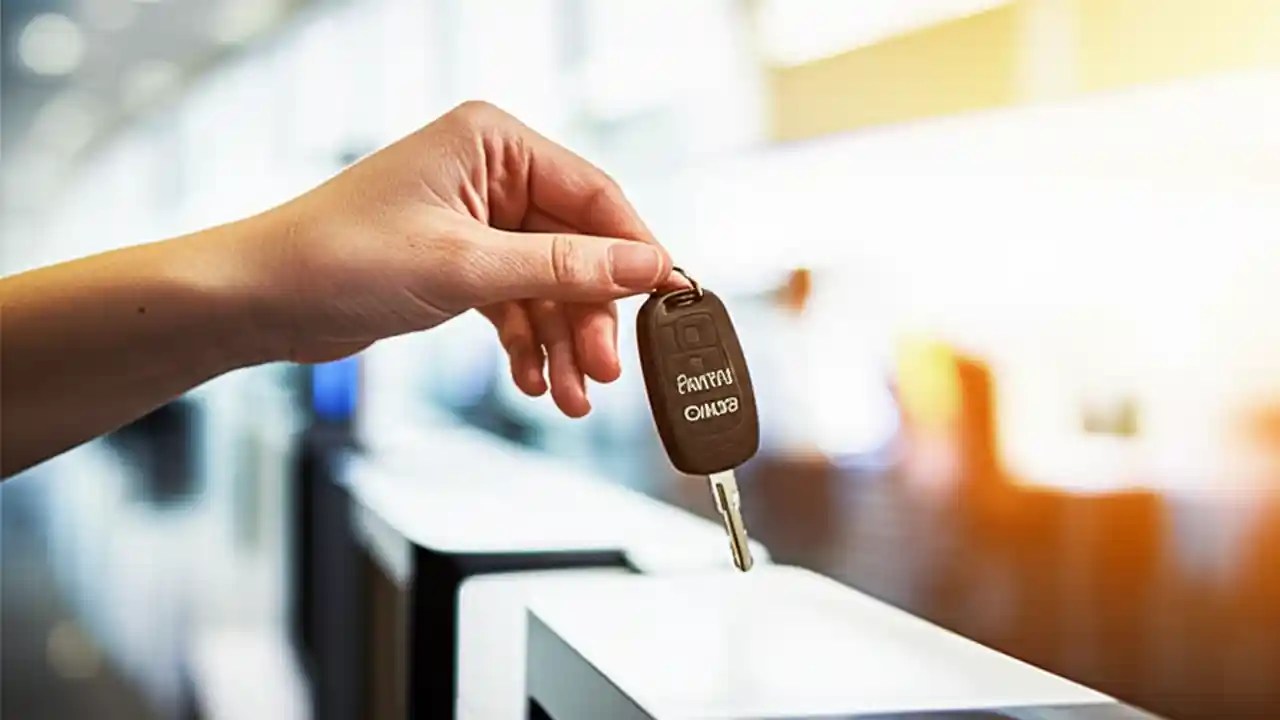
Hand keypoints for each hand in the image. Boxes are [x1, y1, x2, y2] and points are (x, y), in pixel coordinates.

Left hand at [259, 101, 686, 416]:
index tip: (668, 301)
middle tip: (603, 372)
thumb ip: (565, 267)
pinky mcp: (459, 262)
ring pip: (548, 284)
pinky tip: (531, 381)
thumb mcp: (465, 266)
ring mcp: (476, 220)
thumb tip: (648, 267)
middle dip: (589, 316)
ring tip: (569, 396)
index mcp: (493, 142)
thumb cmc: (340, 258)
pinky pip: (516, 302)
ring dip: (561, 342)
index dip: (635, 252)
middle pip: (577, 248)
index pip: (594, 195)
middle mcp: (490, 173)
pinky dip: (526, 343)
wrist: (259, 301)